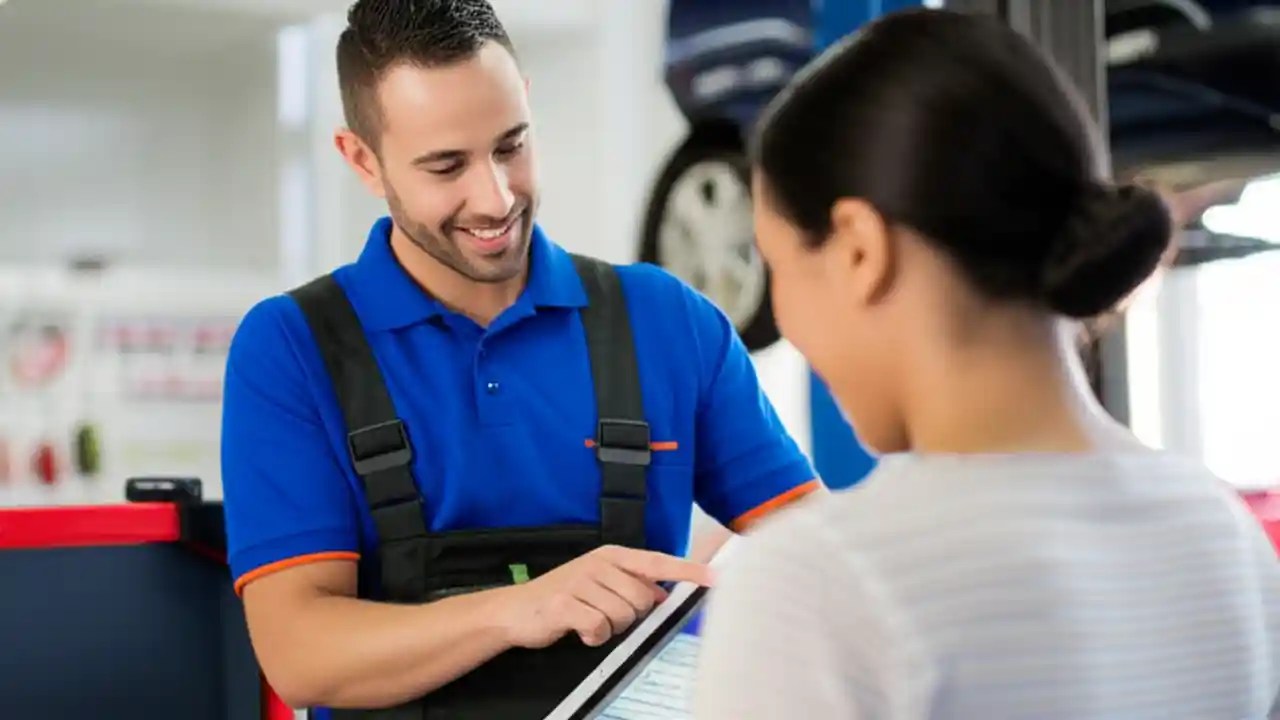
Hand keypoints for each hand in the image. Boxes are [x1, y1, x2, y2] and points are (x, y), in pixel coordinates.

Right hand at [496, 545, 713, 649]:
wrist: (516, 610)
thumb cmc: (564, 598)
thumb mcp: (598, 585)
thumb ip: (630, 586)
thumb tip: (661, 596)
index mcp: (611, 557)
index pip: (657, 562)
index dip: (687, 571)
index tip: (715, 577)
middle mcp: (599, 564)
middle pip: (643, 599)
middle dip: (630, 616)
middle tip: (605, 614)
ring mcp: (581, 582)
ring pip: (623, 616)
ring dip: (610, 628)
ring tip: (589, 620)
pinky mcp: (565, 604)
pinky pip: (599, 627)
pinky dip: (593, 637)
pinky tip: (579, 631)